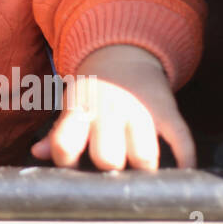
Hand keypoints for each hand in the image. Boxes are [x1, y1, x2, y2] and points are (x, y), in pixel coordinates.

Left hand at [30, 44, 196, 169]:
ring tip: (139, 172)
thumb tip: (36, 153)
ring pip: (144, 156)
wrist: (120, 51)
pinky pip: (181, 139)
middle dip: (108, 170)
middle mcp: (109, 112)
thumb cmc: (92, 89)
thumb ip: (56, 132)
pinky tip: (183, 170)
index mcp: (81, 111)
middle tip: (111, 171)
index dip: (66, 162)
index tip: (74, 167)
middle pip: (107, 158)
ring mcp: (140, 112)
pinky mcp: (166, 110)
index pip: (64, 145)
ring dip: (143, 170)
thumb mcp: (70, 105)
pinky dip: (186, 158)